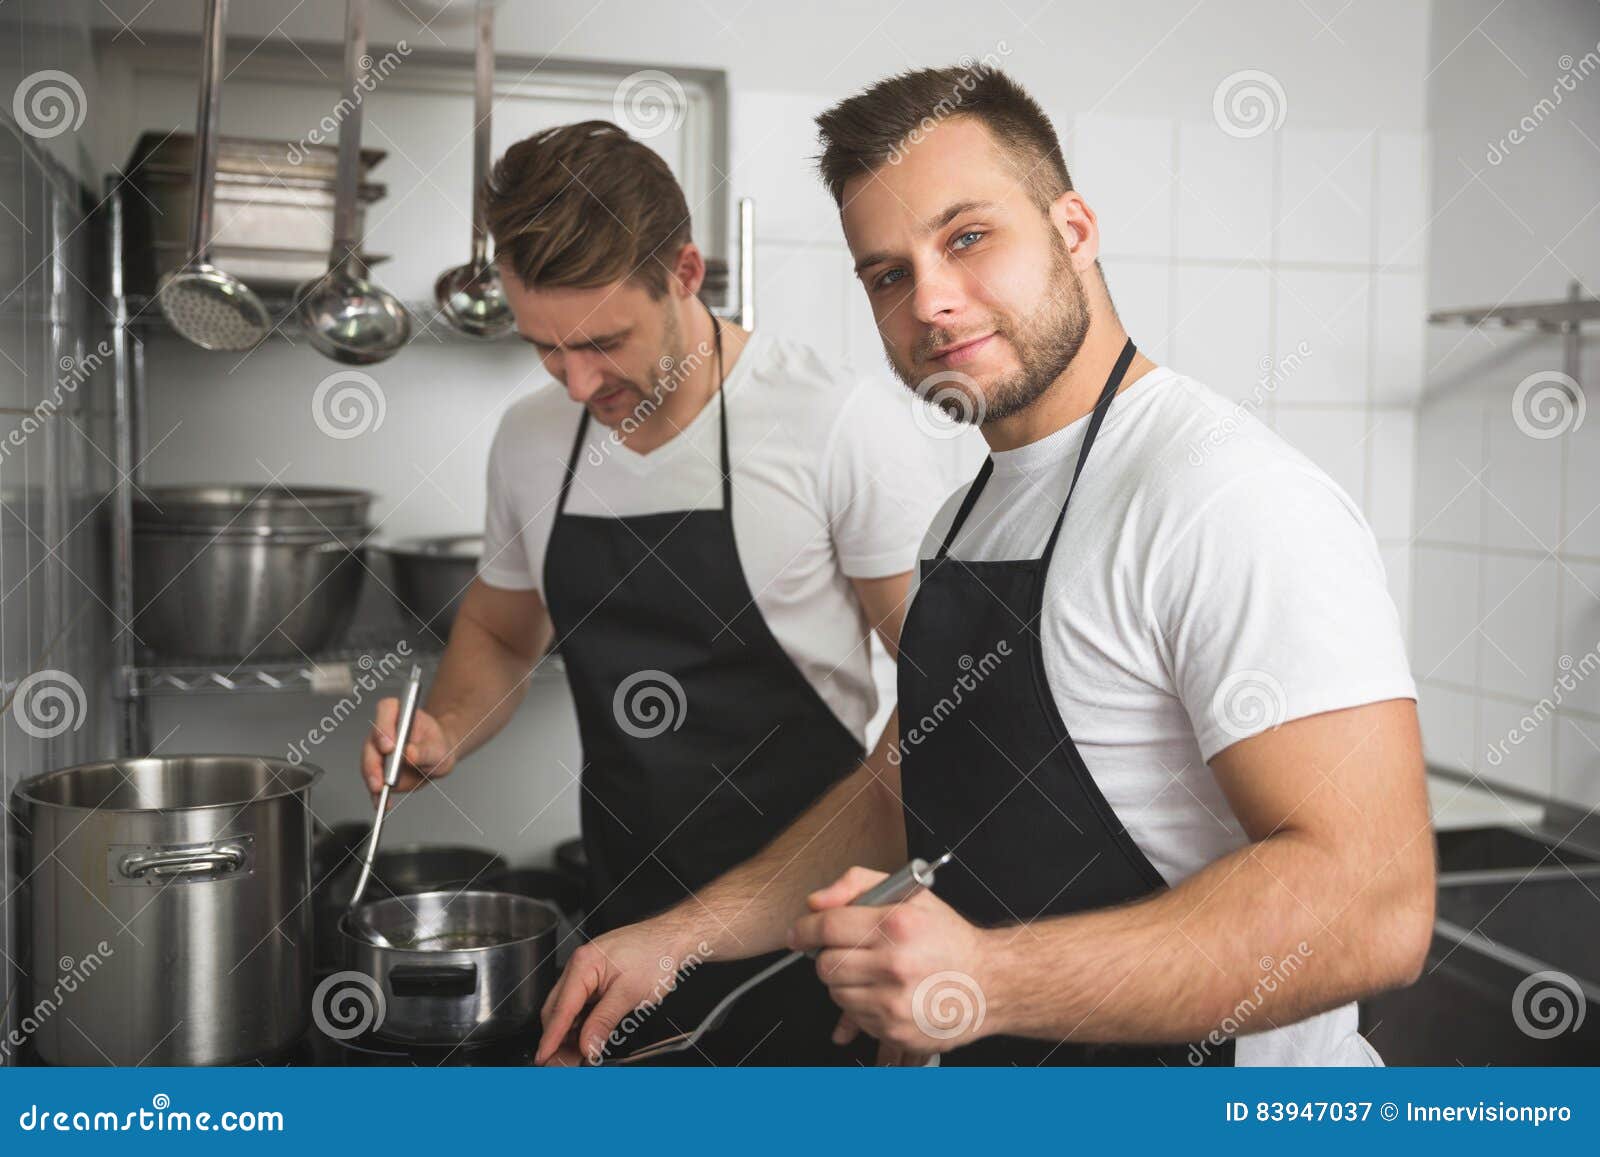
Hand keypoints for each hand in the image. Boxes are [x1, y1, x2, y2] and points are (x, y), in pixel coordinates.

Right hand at [360, 699, 455, 805]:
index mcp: (400, 713)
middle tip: (381, 777)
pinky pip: (373, 780)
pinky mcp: (377, 768)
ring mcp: (378, 750)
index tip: (389, 746)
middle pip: (372, 741)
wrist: (436, 759)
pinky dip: (376, 794)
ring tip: (380, 792)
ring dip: (372, 778)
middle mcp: (385, 729)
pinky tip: (382, 802)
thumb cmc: (437, 746)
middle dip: (374, 761)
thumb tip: (410, 753)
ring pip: (368, 761)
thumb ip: (424, 750)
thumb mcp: (438, 748)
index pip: (386, 710)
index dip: (384, 727)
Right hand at [536, 919, 704, 1064]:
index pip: (561, 1009)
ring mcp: (587, 973)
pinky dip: (581, 1025)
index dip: (551, 1037)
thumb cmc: (655, 953)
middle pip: (558, 1010)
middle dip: (557, 1039)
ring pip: (568, 1010)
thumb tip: (588, 1045)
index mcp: (583, 964)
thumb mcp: (630, 993)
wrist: (672, 938)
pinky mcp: (596, 979)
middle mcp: (580, 966)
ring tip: (572, 1059)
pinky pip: (581, 1005)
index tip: (544, 1057)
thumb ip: (605, 1021)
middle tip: (559, 1065)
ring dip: (569, 1034)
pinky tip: (585, 1040)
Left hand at [789, 866, 994, 1056]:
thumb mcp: (910, 893)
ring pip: (836, 993)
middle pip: (826, 965)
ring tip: (873, 972)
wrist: (989, 984)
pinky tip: (884, 993)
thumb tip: (816, 903)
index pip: (828, 926)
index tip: (799, 933)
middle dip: (829, 956)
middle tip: (848, 951)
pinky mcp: (895, 1030)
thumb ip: (856, 884)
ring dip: (845, 982)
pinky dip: (861, 1005)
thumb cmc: (949, 939)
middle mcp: (895, 965)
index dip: (805, 929)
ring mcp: (894, 1002)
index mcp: (897, 925)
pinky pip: (854, 1018)